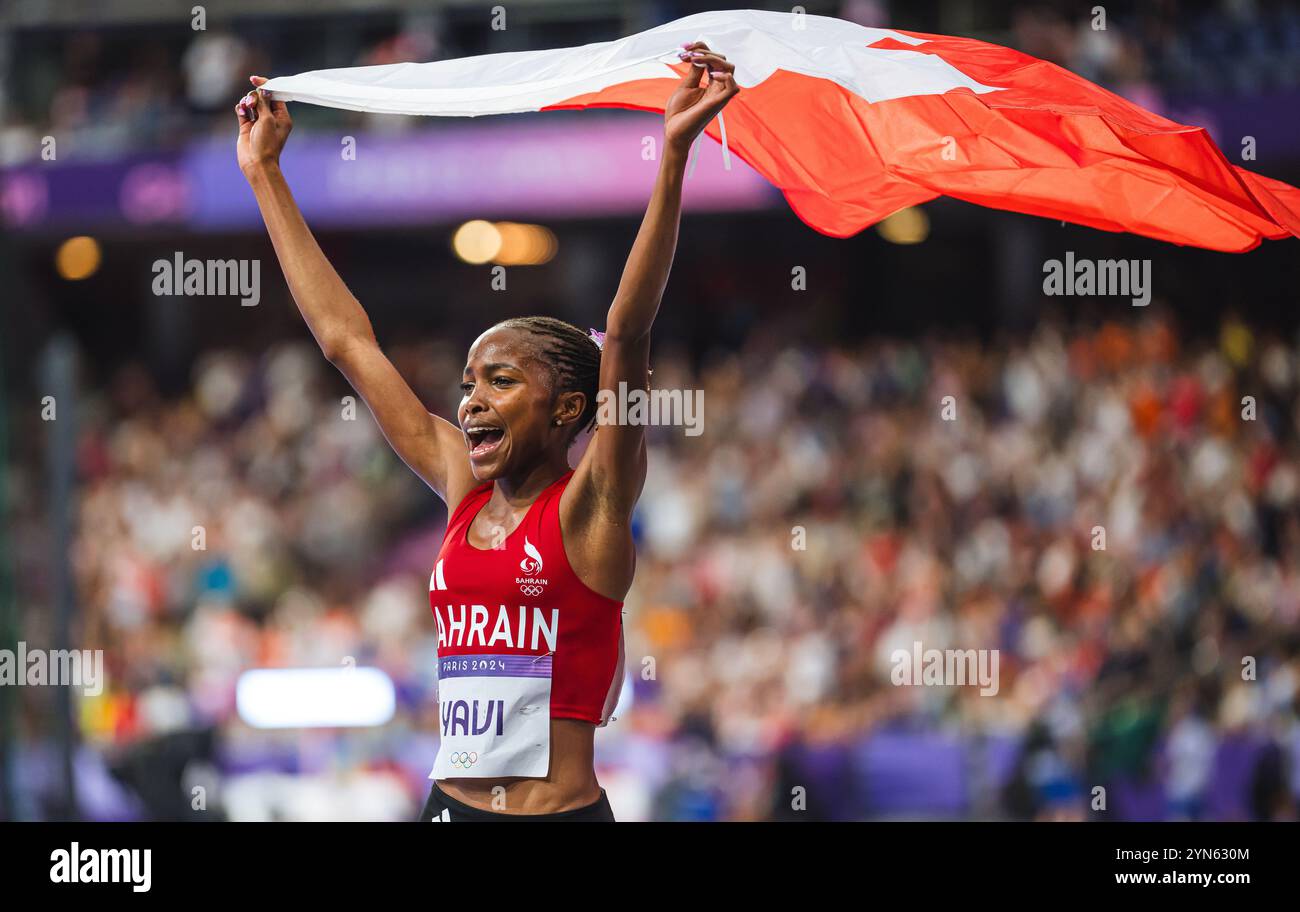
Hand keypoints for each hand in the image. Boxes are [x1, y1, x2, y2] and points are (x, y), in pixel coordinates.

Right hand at [236, 75, 292, 176]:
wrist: (256, 163)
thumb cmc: (266, 143)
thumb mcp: (268, 120)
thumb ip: (264, 103)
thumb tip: (263, 89)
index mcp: (282, 117)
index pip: (275, 95)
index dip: (266, 85)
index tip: (255, 79)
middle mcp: (270, 118)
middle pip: (261, 97)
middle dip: (255, 96)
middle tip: (252, 104)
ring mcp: (258, 121)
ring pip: (251, 102)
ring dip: (247, 101)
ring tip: (246, 108)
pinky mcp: (246, 125)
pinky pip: (242, 110)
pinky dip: (241, 108)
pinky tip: (241, 112)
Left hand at [664, 42, 739, 156]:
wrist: (673, 131)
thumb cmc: (679, 112)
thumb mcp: (687, 85)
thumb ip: (695, 69)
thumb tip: (698, 54)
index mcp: (710, 83)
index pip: (714, 58)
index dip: (701, 48)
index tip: (684, 48)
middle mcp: (717, 87)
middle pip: (722, 60)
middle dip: (704, 51)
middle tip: (685, 54)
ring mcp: (719, 95)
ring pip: (729, 68)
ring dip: (712, 58)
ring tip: (694, 59)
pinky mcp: (718, 104)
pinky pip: (732, 87)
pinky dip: (724, 77)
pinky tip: (710, 74)